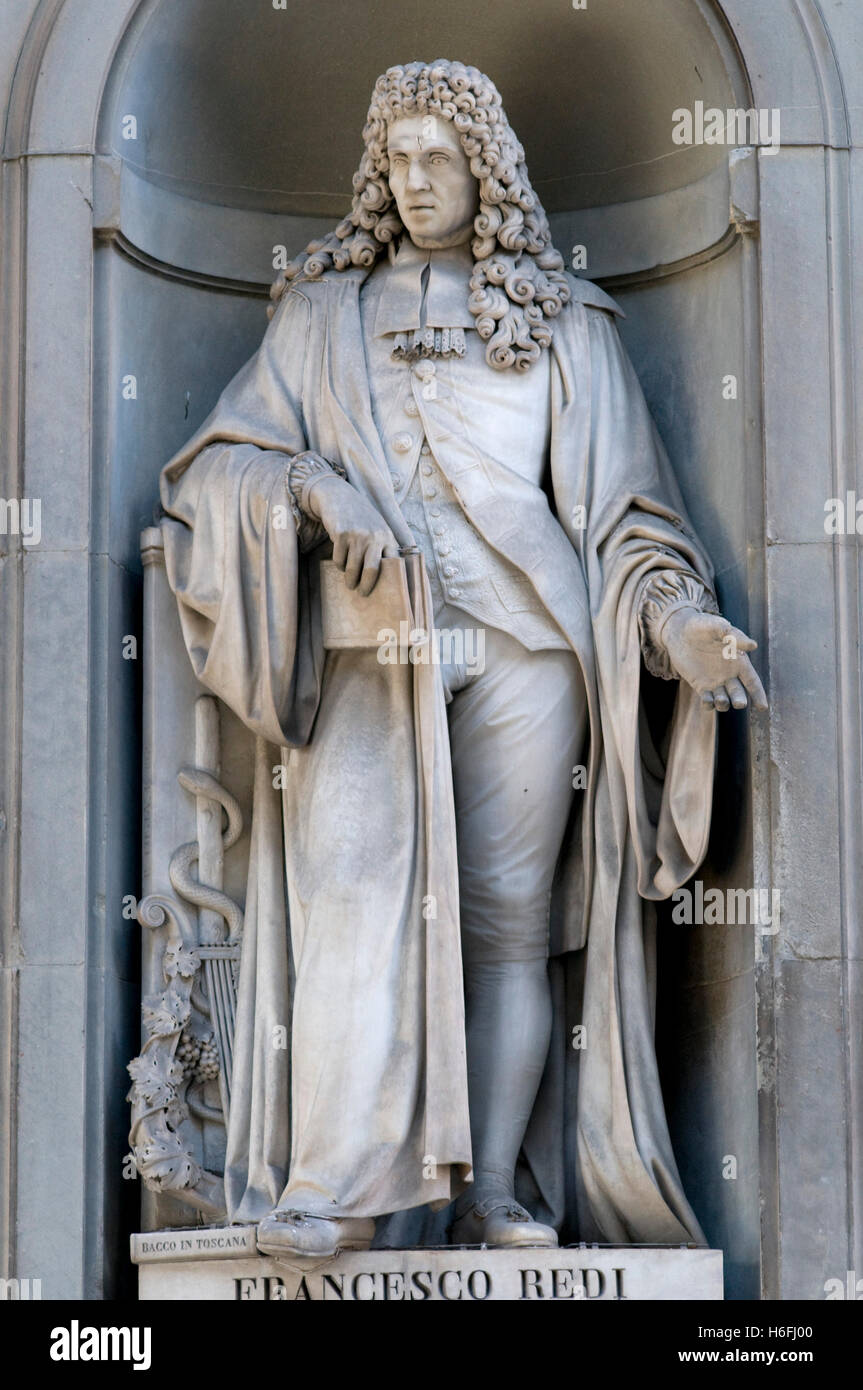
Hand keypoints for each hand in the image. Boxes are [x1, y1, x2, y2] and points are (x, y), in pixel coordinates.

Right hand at [307, 475, 398, 595]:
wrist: (339, 496)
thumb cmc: (360, 519)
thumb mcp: (377, 529)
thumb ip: (383, 548)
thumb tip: (385, 579)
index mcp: (387, 537)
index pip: (392, 564)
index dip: (389, 581)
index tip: (385, 594)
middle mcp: (375, 536)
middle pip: (372, 570)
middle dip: (366, 586)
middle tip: (362, 593)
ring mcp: (358, 535)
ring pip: (353, 568)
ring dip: (350, 579)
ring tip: (350, 583)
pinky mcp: (341, 534)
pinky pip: (339, 560)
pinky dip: (339, 565)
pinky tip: (341, 562)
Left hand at [660, 608, 767, 712]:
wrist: (679, 631)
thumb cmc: (703, 626)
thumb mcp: (718, 628)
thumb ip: (734, 636)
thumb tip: (753, 646)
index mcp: (739, 661)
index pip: (752, 681)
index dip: (758, 694)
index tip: (762, 707)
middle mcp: (729, 675)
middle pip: (738, 693)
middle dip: (739, 700)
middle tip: (739, 703)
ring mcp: (715, 682)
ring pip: (723, 700)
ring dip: (723, 703)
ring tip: (720, 700)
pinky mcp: (700, 685)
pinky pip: (707, 700)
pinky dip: (708, 704)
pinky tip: (707, 701)